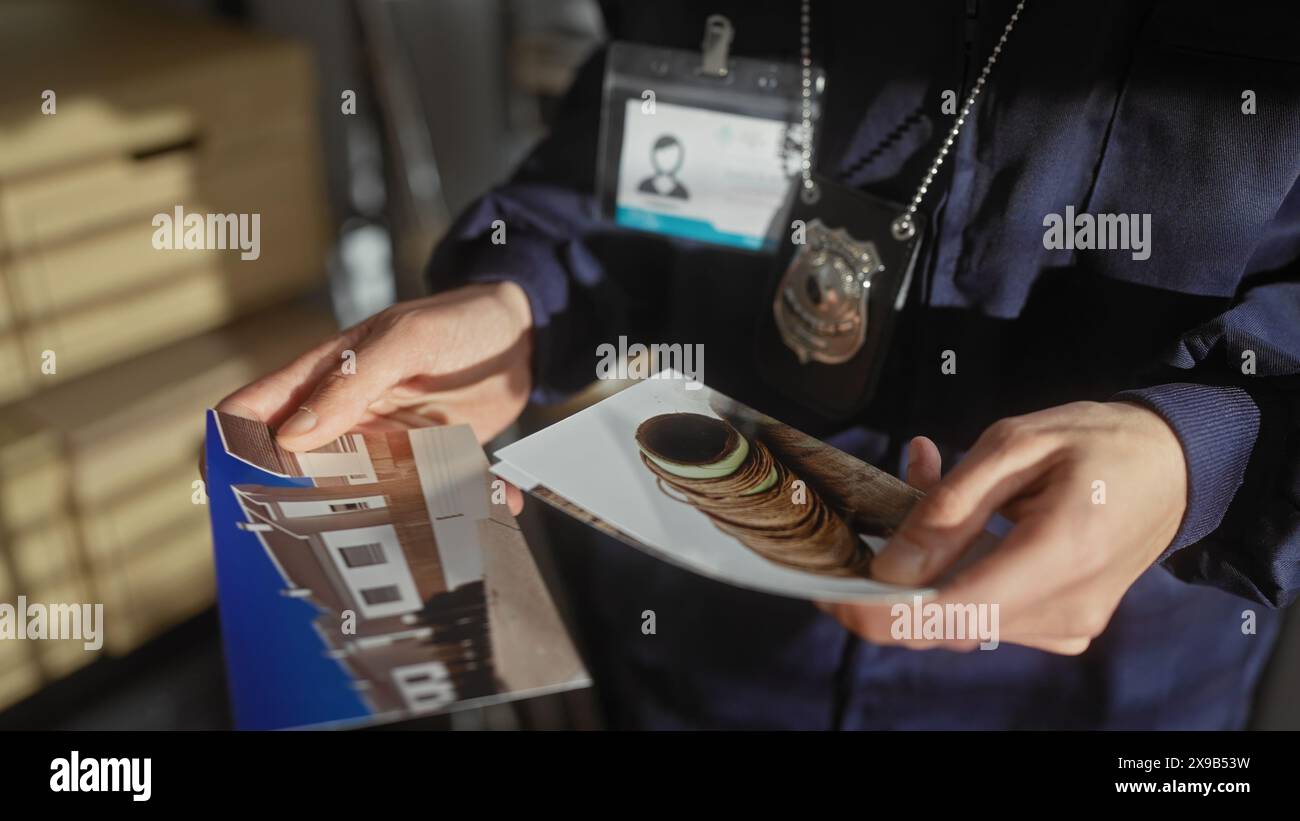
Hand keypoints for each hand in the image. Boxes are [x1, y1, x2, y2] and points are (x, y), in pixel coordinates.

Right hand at [214, 282, 532, 512]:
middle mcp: (346, 418)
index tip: (226, 490)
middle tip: (313, 543)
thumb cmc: (458, 319)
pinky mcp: (431, 463)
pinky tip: (498, 504)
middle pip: (299, 470)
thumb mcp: (406, 339)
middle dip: (297, 508)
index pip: (252, 412)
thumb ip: (352, 381)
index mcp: (322, 377)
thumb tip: (291, 435)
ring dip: (385, 521)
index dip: (227, 448)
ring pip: (363, 498)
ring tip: (412, 541)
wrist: (520, 330)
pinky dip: (464, 507)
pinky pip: (434, 497)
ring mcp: (386, 444)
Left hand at [823, 401, 1187, 654]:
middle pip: (942, 623)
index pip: (946, 614)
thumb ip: (948, 506)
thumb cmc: (1098, 442)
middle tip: (875, 503)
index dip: (875, 610)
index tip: (826, 586)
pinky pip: (985, 612)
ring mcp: (1068, 627)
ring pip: (958, 617)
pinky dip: (956, 570)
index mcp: (1058, 555)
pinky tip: (962, 518)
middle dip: (894, 573)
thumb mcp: (1014, 445)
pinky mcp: (1063, 628)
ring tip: (927, 479)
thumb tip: (890, 570)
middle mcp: (1065, 609)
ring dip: (925, 562)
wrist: (1176, 465)